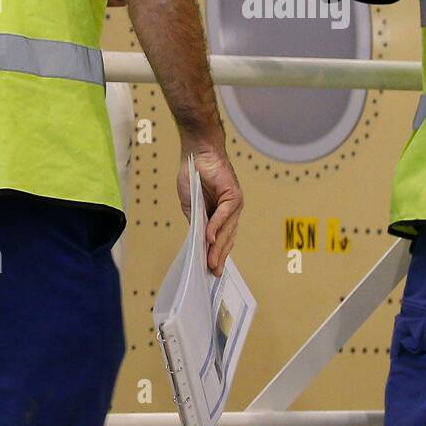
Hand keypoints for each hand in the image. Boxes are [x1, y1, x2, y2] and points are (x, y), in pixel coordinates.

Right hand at [178, 146, 242, 276]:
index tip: (212, 270)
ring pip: (226, 229)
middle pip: (226, 238)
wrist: (197, 152)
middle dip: (219, 256)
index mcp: (222, 213)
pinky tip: (208, 238)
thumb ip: (197, 223)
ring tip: (210, 262)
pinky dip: (215, 227)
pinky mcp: (233, 194)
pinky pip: (224, 214)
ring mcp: (234, 203)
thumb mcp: (191, 206)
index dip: (217, 255)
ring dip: (217, 246)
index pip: (222, 238)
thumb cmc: (194, 175)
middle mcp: (232, 210)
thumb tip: (200, 242)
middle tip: (213, 272)